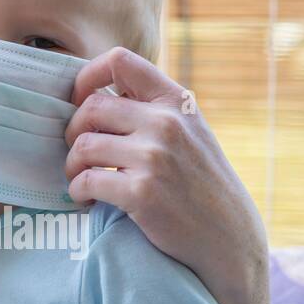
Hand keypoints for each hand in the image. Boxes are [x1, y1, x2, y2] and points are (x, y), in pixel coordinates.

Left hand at [62, 47, 281, 303]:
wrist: (231, 243)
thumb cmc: (202, 187)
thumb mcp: (191, 133)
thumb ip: (154, 109)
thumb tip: (95, 92)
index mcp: (177, 102)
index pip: (120, 60)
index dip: (86, 75)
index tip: (77, 100)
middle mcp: (167, 123)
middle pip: (91, 106)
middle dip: (74, 130)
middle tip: (79, 154)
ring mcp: (155, 157)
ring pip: (83, 145)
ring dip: (72, 165)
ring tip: (81, 178)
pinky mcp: (142, 192)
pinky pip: (86, 180)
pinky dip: (77, 191)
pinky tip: (86, 199)